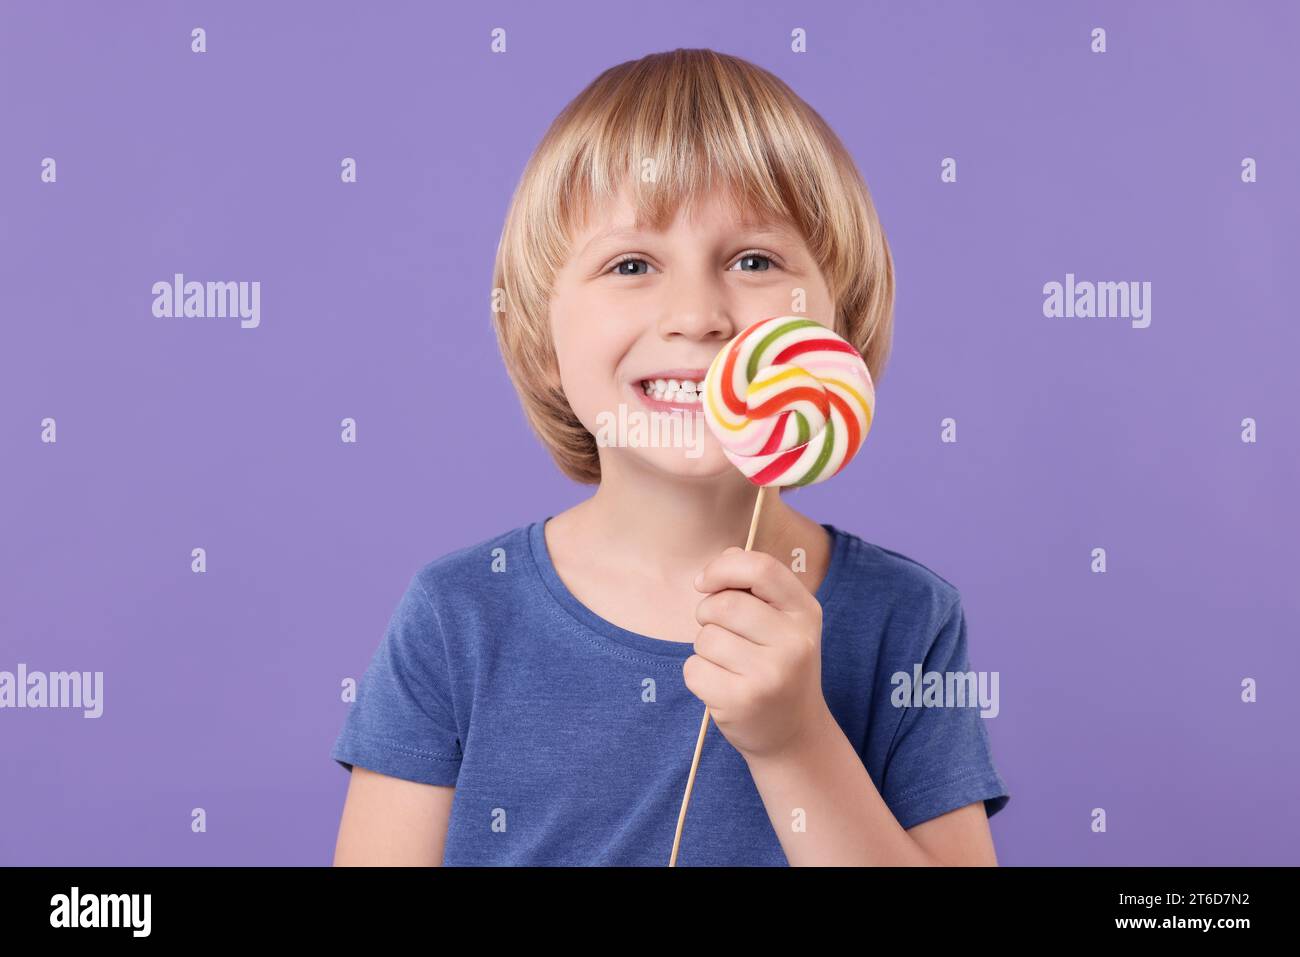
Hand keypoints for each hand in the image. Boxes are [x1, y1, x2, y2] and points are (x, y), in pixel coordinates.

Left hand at [684, 545, 831, 761]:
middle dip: (707, 613)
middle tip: (720, 633)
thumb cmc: (778, 666)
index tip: (705, 582)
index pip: (761, 568)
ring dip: (705, 648)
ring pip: (706, 637)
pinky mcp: (742, 702)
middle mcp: (795, 643)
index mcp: (806, 613)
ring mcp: (770, 675)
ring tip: (729, 665)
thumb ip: (755, 586)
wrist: (794, 734)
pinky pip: (694, 668)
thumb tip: (720, 561)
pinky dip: (698, 674)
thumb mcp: (783, 622)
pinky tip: (722, 686)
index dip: (723, 568)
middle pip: (723, 604)